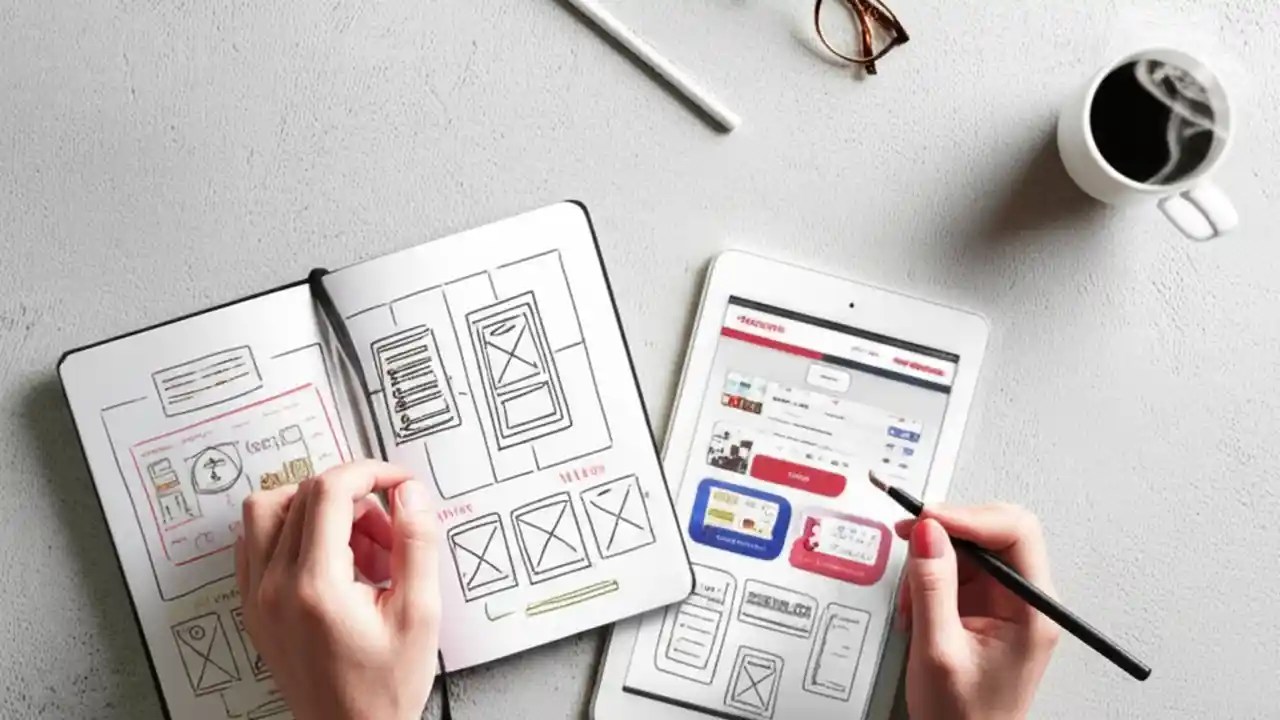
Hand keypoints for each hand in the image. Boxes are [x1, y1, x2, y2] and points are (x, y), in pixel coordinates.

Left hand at [235, 460, 441, 719]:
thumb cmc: (382, 689)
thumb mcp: (419, 614)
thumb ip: (416, 545)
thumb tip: (409, 495)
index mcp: (315, 587)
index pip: (329, 491)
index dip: (370, 473)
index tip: (397, 484)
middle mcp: (275, 588)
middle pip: (303, 494)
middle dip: (355, 498)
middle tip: (387, 533)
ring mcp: (257, 597)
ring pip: (267, 510)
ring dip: (316, 509)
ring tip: (356, 545)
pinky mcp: (252, 606)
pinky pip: (255, 542)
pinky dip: (291, 532)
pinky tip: (328, 558)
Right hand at [896, 504, 1059, 719]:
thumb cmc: (963, 718)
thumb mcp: (938, 650)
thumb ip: (932, 586)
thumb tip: (926, 532)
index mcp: (1032, 611)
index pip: (1016, 533)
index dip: (970, 517)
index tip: (927, 519)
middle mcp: (1025, 601)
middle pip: (994, 532)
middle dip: (947, 535)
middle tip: (910, 538)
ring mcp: (1005, 602)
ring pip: (970, 548)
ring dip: (931, 563)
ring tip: (911, 602)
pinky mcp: (984, 607)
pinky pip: (956, 570)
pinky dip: (929, 580)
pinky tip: (916, 609)